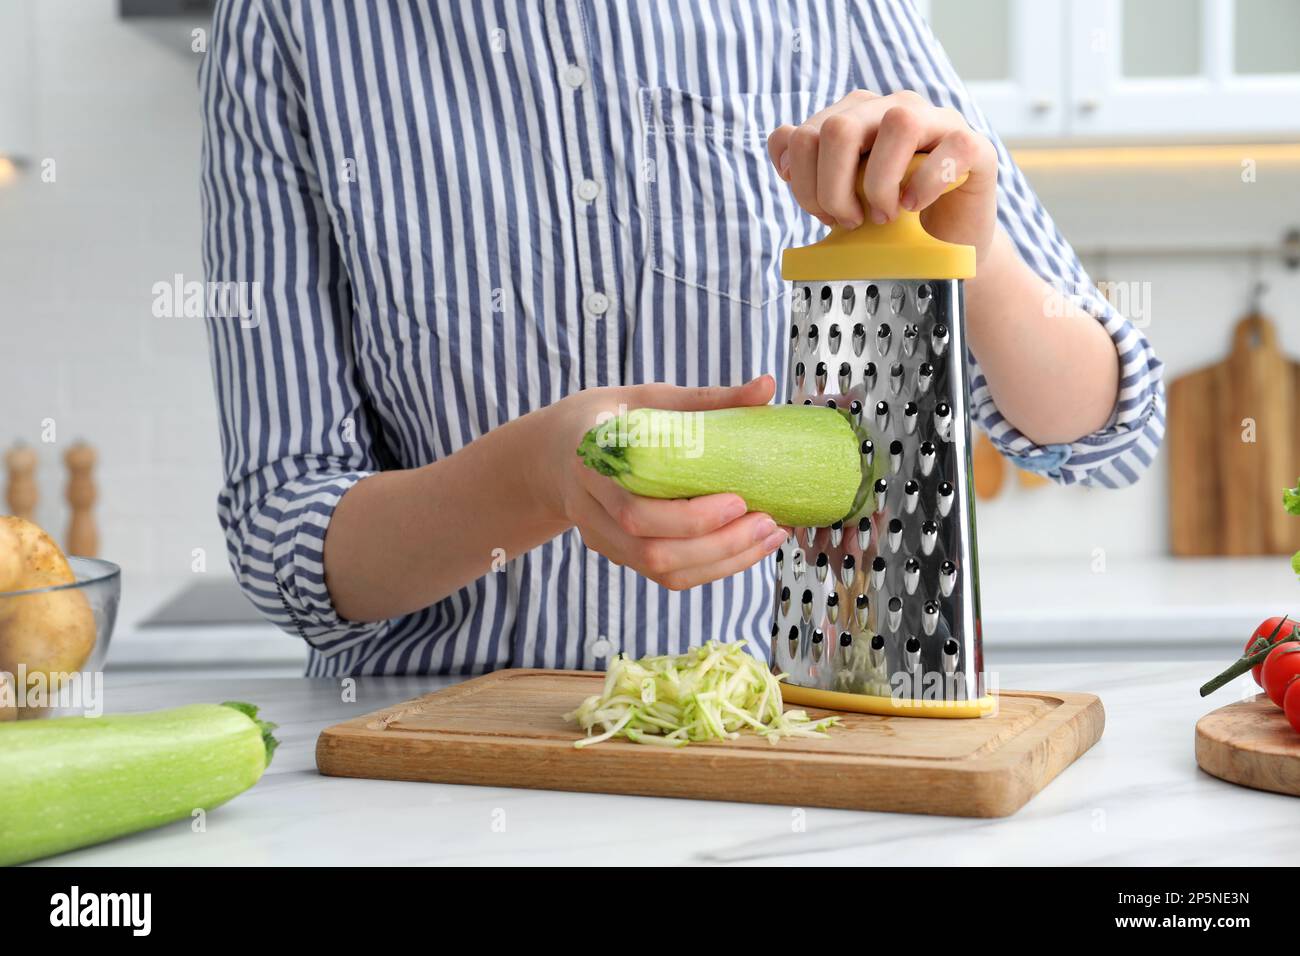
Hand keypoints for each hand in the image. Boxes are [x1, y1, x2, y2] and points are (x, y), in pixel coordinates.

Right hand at [537, 375, 789, 590]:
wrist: (555, 452)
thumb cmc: (605, 419)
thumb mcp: (647, 398)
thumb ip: (706, 398)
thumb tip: (766, 386)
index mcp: (591, 467)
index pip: (634, 511)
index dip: (689, 517)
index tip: (738, 500)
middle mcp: (591, 512)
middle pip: (651, 552)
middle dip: (718, 545)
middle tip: (767, 523)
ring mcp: (604, 540)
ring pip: (662, 572)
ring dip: (723, 562)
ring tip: (767, 537)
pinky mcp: (621, 554)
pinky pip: (667, 575)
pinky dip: (712, 567)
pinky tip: (745, 547)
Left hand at [766, 89, 997, 262]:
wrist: (948, 243)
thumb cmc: (893, 219)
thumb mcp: (843, 198)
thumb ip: (808, 171)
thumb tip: (784, 157)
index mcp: (855, 116)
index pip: (803, 134)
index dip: (802, 183)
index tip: (822, 214)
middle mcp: (892, 108)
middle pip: (838, 127)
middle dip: (831, 188)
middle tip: (849, 221)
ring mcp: (936, 121)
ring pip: (897, 122)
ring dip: (878, 184)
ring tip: (884, 216)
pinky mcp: (973, 146)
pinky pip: (950, 148)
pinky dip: (924, 184)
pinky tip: (914, 207)